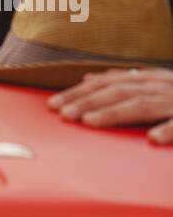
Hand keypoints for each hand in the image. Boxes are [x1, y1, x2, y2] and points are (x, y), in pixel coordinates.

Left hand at [49, 68, 172, 143]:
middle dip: (89, 101)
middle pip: (119, 92)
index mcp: (149, 79)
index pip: (107, 84)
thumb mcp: (154, 83)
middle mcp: (160, 86)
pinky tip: (152, 138)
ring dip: (115, 113)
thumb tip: (89, 78)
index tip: (54, 105)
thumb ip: (123, 81)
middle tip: (64, 114)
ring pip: (143, 105)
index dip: (80, 93)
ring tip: (90, 122)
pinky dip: (168, 129)